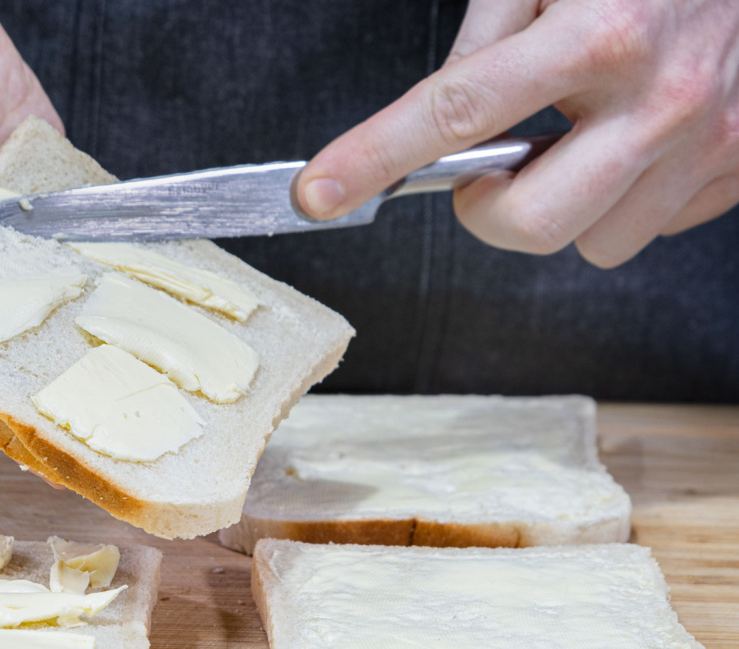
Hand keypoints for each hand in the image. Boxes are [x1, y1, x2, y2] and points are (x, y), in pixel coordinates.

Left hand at [295, 0, 738, 267]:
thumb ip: (487, 40)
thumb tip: (435, 115)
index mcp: (601, 32)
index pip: (457, 114)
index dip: (376, 158)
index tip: (322, 193)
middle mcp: (661, 98)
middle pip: (530, 224)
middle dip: (487, 211)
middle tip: (488, 169)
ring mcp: (711, 139)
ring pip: (595, 242)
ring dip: (566, 206)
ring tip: (583, 136)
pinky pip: (653, 228)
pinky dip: (627, 199)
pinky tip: (633, 142)